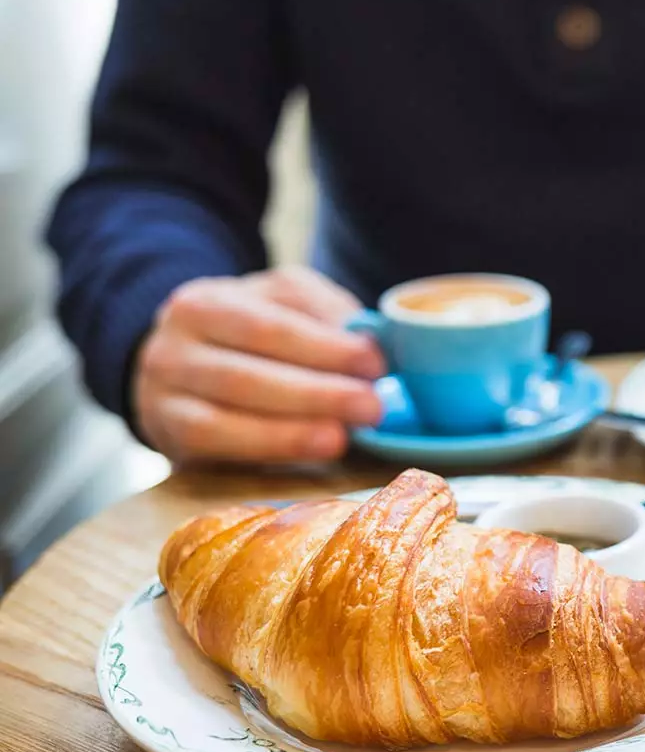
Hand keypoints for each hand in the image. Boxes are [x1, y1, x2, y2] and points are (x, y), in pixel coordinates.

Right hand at [134, 266, 385, 463]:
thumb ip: (324, 313)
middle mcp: (174, 344)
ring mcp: (164, 392)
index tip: (374, 364)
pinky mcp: (169, 434)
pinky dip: (268, 446)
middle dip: (316, 393)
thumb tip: (372, 340)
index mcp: (207, 302)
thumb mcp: (284, 304)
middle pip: (247, 373)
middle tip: (370, 407)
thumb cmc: (250, 333)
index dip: (325, 347)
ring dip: (293, 428)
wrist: (183, 366)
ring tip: (343, 436)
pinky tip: (312, 449)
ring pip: (228, 413)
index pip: (268, 326)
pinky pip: (216, 442)